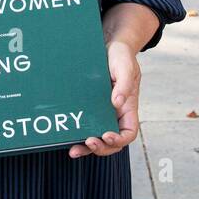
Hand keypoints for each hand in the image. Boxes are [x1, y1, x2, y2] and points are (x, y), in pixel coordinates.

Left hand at [68, 40, 137, 158]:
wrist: (111, 49)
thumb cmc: (122, 57)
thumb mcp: (126, 68)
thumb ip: (124, 85)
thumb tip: (117, 103)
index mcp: (129, 108)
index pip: (128, 133)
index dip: (119, 140)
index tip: (106, 135)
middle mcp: (117, 115)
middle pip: (112, 142)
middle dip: (101, 147)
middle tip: (89, 142)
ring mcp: (104, 113)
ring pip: (98, 138)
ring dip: (87, 148)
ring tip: (74, 150)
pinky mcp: (92, 108)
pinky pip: (87, 126)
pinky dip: (79, 136)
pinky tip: (69, 138)